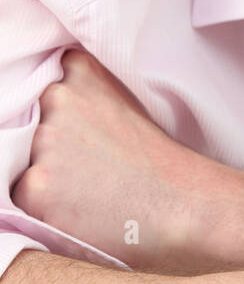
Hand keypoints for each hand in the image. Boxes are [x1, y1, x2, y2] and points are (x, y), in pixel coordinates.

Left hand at [10, 48, 232, 267]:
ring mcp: (43, 142)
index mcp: (82, 73)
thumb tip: (56, 103)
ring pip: (23, 162)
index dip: (63, 116)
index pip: (49, 89)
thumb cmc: (163, 163)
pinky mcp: (33, 186)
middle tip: (92, 168)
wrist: (184, 205)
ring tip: (89, 191)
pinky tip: (80, 210)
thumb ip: (89, 96)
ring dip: (48, 177)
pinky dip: (45, 208)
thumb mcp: (129, 104)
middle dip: (54, 147)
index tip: (83, 135)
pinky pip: (20, 198)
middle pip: (33, 126)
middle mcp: (56, 99)